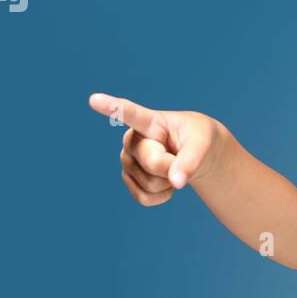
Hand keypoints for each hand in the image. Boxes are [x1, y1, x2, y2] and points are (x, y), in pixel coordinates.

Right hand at [88, 92, 225, 205]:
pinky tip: (166, 182)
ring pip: (150, 184)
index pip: (130, 114)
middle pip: (154, 163)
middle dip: (173, 166)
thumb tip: (176, 182)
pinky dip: (163, 196)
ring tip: (171, 165)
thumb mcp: (202, 145)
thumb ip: (190, 160)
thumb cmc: (197, 141)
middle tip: (180, 156)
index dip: (112, 108)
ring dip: (169, 181)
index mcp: (150, 122)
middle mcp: (132, 140)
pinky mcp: (128, 179)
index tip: (94, 99)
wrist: (193, 154)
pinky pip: (144, 198)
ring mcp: (127, 160)